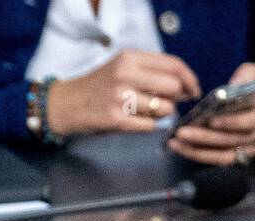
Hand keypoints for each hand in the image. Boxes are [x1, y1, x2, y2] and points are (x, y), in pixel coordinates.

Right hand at [47, 49, 200, 135]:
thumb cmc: (95, 88)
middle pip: (172, 87)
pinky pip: (148, 125)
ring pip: (163, 108)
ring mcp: (119, 98)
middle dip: (175, 98)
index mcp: (129, 58)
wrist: (62, 105)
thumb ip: (148, 71)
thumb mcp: (120, 68)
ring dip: (161, 114)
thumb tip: (182, 86)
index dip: (189, 79)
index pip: (173, 65)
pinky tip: (136, 123)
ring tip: (146, 113)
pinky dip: (148, 126)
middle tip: (167, 104)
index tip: (192, 90)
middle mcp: (125, 75)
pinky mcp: (114, 120)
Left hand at [167, 62, 254, 164]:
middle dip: (204, 138)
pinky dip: (202, 157)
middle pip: (231, 141)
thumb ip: (246, 76)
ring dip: (198, 152)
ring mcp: (254, 148)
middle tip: (181, 133)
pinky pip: (222, 160)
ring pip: (225, 156)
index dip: (231, 123)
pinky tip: (184, 150)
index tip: (210, 121)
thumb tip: (230, 85)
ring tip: (175, 144)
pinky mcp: (245, 157)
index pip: (251, 122)